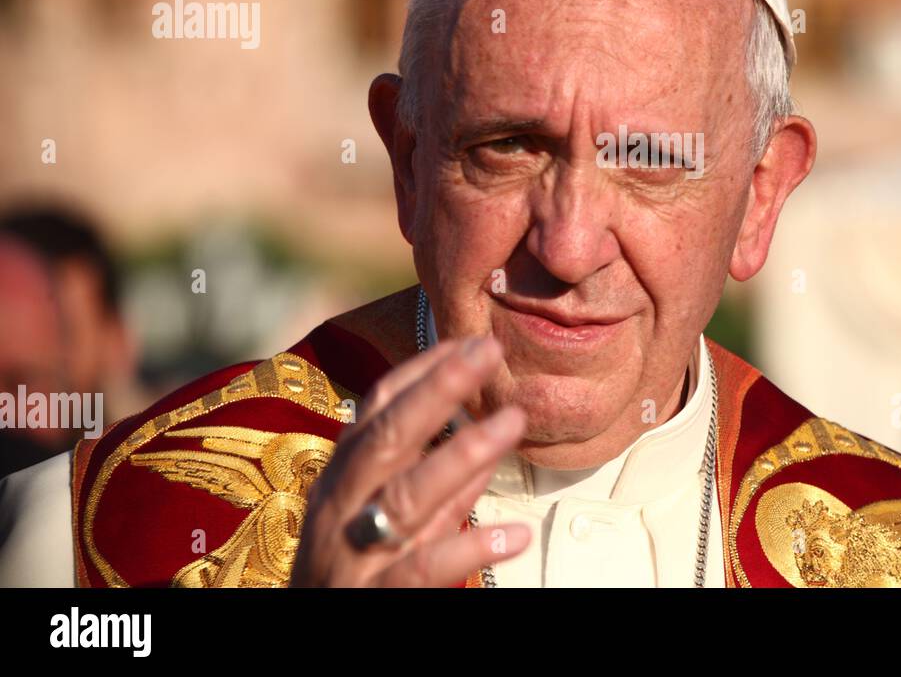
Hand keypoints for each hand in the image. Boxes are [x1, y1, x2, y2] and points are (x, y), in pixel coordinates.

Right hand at [290, 335, 529, 585]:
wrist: (308, 637)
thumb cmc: (349, 577)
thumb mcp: (384, 521)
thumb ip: (436, 488)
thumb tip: (482, 440)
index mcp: (343, 479)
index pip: (377, 410)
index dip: (421, 371)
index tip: (468, 340)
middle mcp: (342, 508)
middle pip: (388, 438)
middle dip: (437, 389)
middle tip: (488, 350)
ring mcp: (355, 552)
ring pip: (407, 496)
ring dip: (463, 453)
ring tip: (513, 421)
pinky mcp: (374, 597)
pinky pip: (423, 568)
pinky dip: (470, 547)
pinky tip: (515, 533)